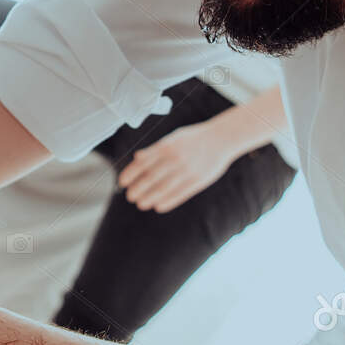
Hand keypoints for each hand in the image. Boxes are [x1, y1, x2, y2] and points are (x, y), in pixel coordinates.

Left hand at [117, 119, 240, 212]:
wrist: (221, 138)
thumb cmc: (194, 138)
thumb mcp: (173, 137)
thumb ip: (155, 149)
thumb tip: (137, 158)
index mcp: (166, 146)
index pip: (142, 162)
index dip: (130, 174)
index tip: (123, 182)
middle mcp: (175, 158)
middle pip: (150, 177)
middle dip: (138, 189)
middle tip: (130, 196)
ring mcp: (187, 170)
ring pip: (163, 188)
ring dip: (149, 198)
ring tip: (141, 204)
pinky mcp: (198, 181)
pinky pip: (179, 194)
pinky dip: (167, 202)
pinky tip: (158, 206)